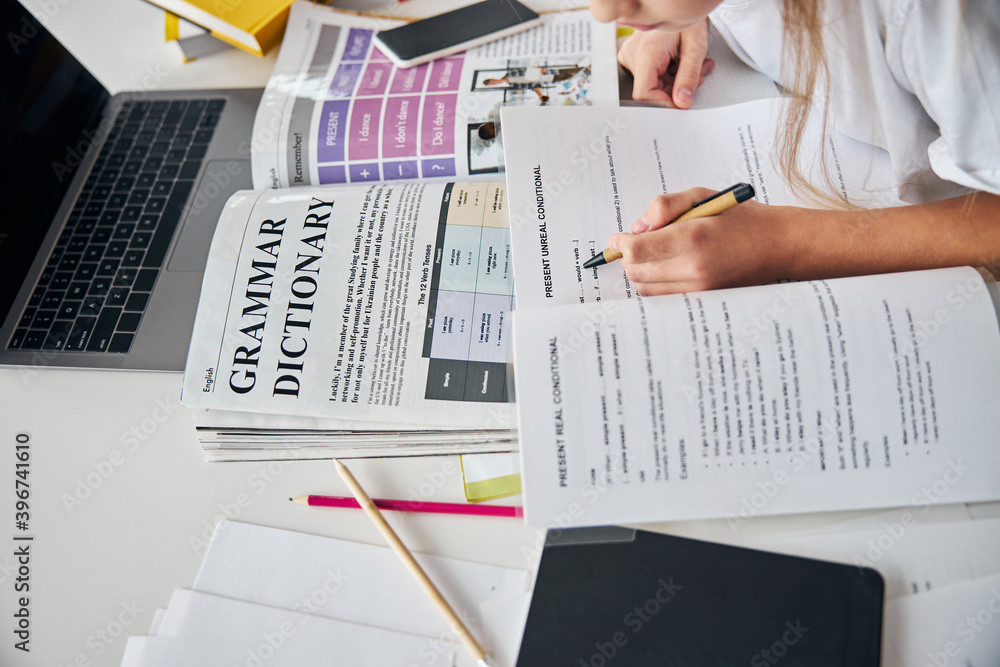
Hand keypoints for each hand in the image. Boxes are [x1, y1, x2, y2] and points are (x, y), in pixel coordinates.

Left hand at [608, 188, 794, 293]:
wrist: (779, 245)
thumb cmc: (742, 217)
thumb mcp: (702, 196)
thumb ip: (665, 207)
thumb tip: (637, 228)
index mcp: (692, 237)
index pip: (637, 249)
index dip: (621, 244)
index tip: (617, 239)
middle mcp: (693, 267)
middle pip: (636, 271)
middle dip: (628, 257)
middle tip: (634, 244)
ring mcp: (699, 288)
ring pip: (646, 288)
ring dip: (641, 272)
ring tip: (653, 255)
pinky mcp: (703, 300)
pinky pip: (664, 297)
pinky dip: (656, 285)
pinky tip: (666, 269)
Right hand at [617, 20, 714, 107]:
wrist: (681, 1)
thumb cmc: (688, 14)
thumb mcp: (695, 46)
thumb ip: (689, 76)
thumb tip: (682, 101)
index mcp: (644, 53)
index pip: (644, 94)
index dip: (664, 103)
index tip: (681, 104)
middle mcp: (633, 55)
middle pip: (652, 89)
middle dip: (677, 88)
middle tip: (698, 77)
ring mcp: (632, 55)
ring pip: (655, 83)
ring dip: (678, 79)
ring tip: (695, 66)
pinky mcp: (636, 55)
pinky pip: (653, 74)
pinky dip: (672, 72)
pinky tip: (683, 62)